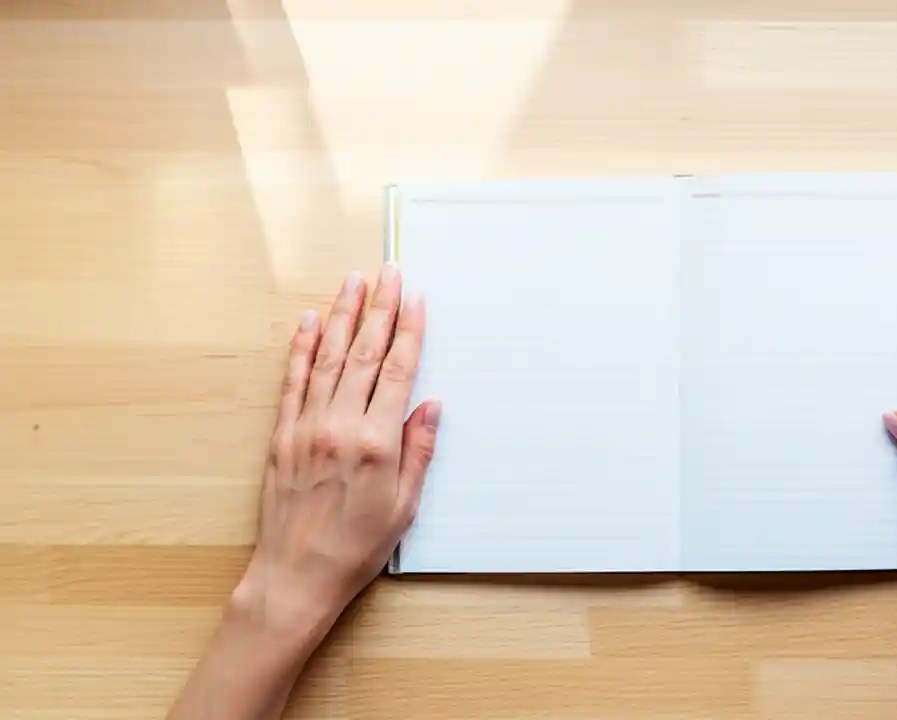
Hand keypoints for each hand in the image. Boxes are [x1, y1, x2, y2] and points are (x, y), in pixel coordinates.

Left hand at [236, 264, 439, 630]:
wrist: (296, 576)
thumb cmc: (356, 548)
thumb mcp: (405, 505)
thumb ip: (418, 449)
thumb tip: (431, 404)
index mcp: (376, 442)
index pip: (398, 371)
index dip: (410, 330)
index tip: (416, 298)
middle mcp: (340, 425)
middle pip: (366, 353)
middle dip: (380, 308)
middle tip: (389, 272)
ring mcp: (307, 427)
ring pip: (329, 358)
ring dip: (344, 316)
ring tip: (354, 282)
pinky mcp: (282, 436)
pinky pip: (294, 381)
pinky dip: (302, 348)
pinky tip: (310, 322)